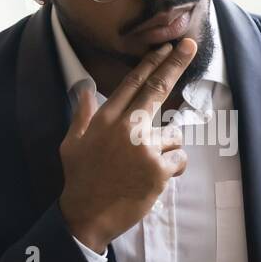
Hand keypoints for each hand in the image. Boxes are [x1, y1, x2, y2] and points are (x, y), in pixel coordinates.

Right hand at [58, 39, 196, 252]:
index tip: (165, 47)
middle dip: (175, 64)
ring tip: (145, 167)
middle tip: (189, 46)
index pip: (133, 83)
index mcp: (105, 119)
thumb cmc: (79, 179)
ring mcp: (144, 148)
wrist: (87, 215)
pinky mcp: (159, 169)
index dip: (151, 63)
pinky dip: (173, 167)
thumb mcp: (71, 143)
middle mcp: (126, 128)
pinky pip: (179, 158)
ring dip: (166, 148)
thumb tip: (84, 89)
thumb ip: (81, 114)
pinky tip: (155, 178)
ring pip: (173, 134)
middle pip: (157, 89)